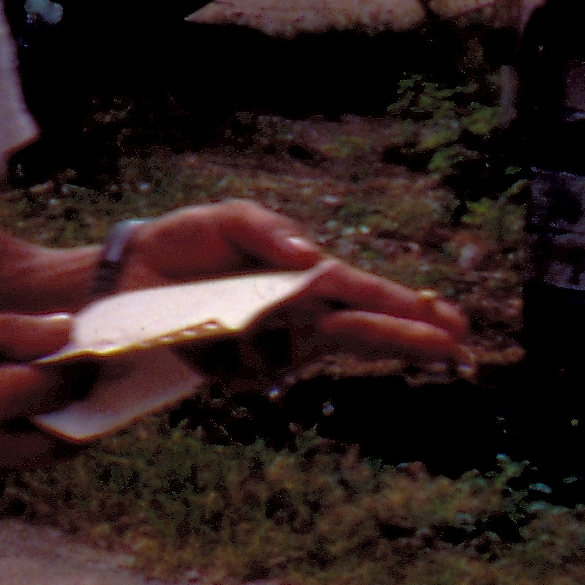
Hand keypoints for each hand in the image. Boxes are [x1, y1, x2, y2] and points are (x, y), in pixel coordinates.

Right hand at [0, 312, 81, 508]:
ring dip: (40, 437)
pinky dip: (0, 464)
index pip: (59, 389)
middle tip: (71, 390)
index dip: (79, 371)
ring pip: (31, 463)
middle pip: (60, 439)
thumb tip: (65, 330)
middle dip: (75, 414)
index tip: (86, 358)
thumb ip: (6, 332)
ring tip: (24, 407)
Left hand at [121, 200, 471, 372]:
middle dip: (411, 334)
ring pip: (335, 347)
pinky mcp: (241, 365)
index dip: (406, 306)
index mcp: (303, 277)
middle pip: (363, 325)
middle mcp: (297, 313)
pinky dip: (304, 358)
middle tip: (460, 345)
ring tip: (429, 347)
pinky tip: (334, 346)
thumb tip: (307, 254)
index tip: (450, 319)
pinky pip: (279, 365)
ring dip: (381, 346)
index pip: (363, 292)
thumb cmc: (184, 244)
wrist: (124, 276)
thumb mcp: (224, 219)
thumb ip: (265, 228)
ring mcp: (273, 341)